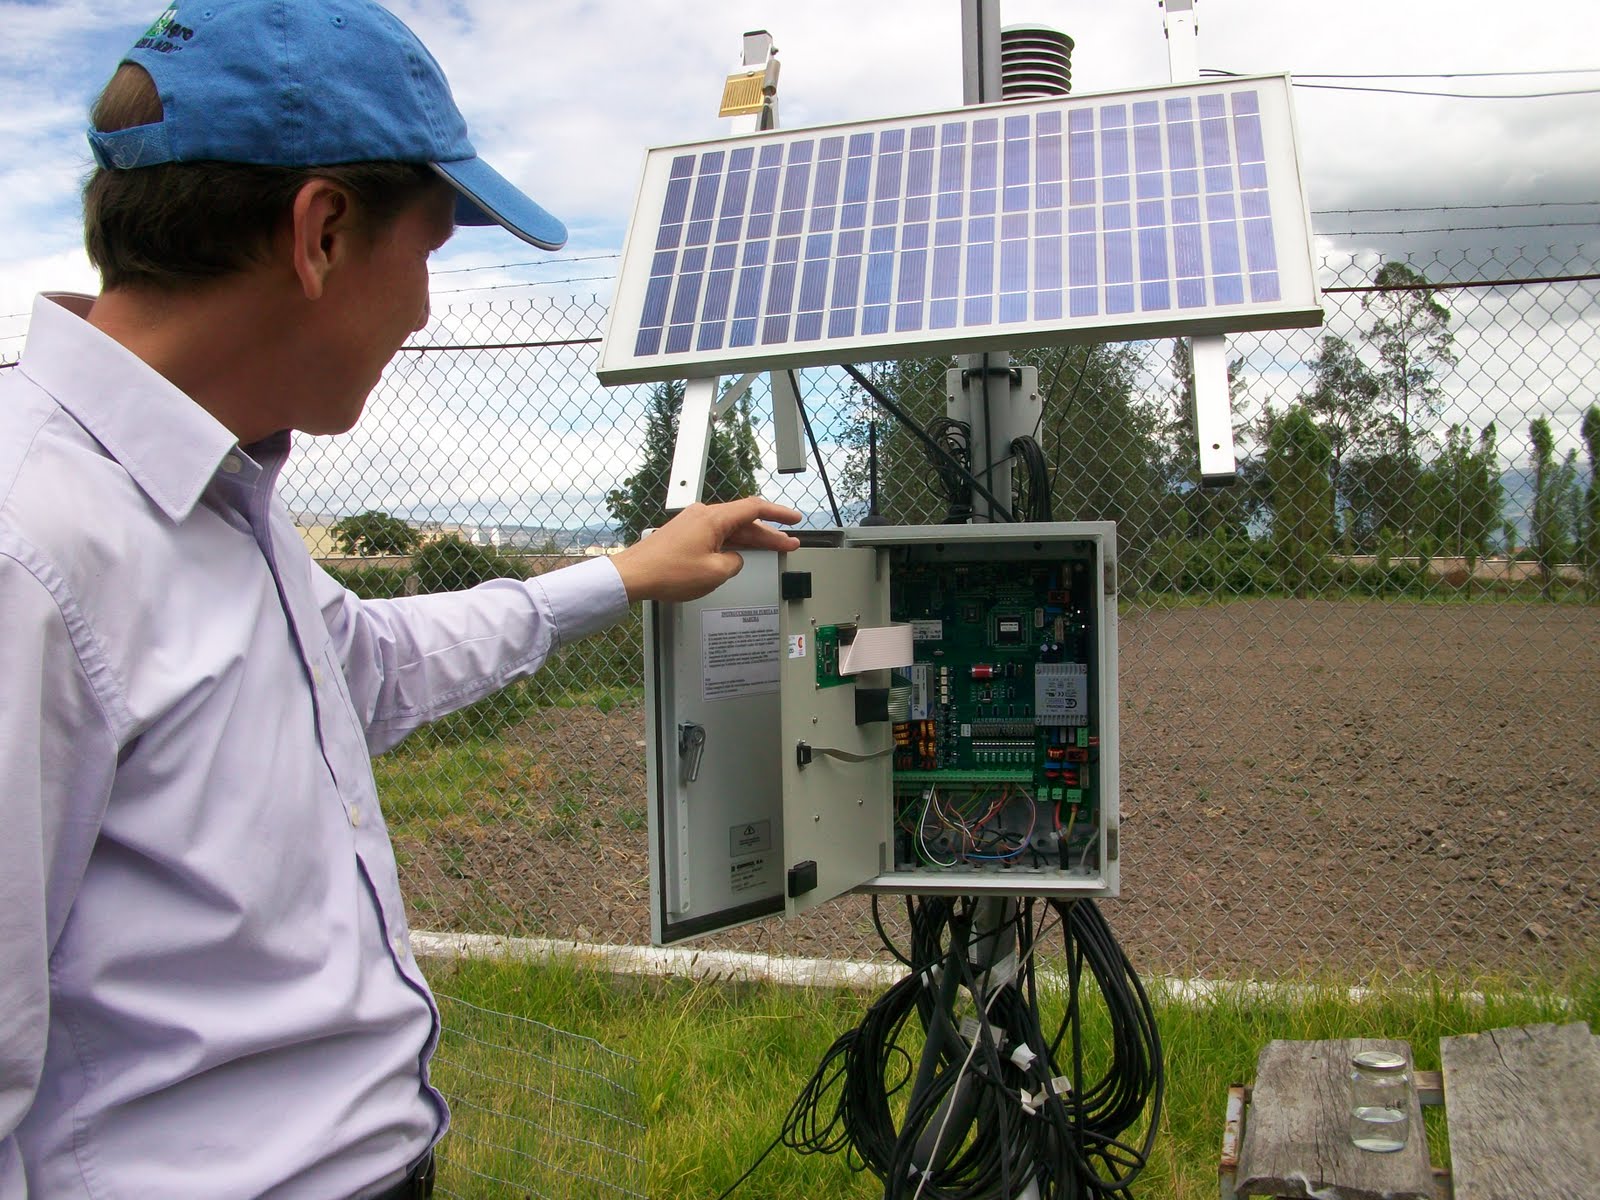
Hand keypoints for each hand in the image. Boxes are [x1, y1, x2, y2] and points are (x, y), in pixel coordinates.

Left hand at [612, 497, 803, 602]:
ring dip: (751, 540)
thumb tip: (735, 560)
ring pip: (731, 529)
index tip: (794, 519)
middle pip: (744, 520)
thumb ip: (735, 563)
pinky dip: (732, 544)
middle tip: (789, 542)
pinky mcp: (684, 534)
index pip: (755, 508)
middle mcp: (703, 515)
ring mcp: (692, 523)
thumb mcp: (715, 572)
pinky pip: (716, 535)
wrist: (635, 575)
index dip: (779, 514)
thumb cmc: (667, 571)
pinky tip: (740, 554)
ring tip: (771, 549)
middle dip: (769, 533)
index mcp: (713, 518)